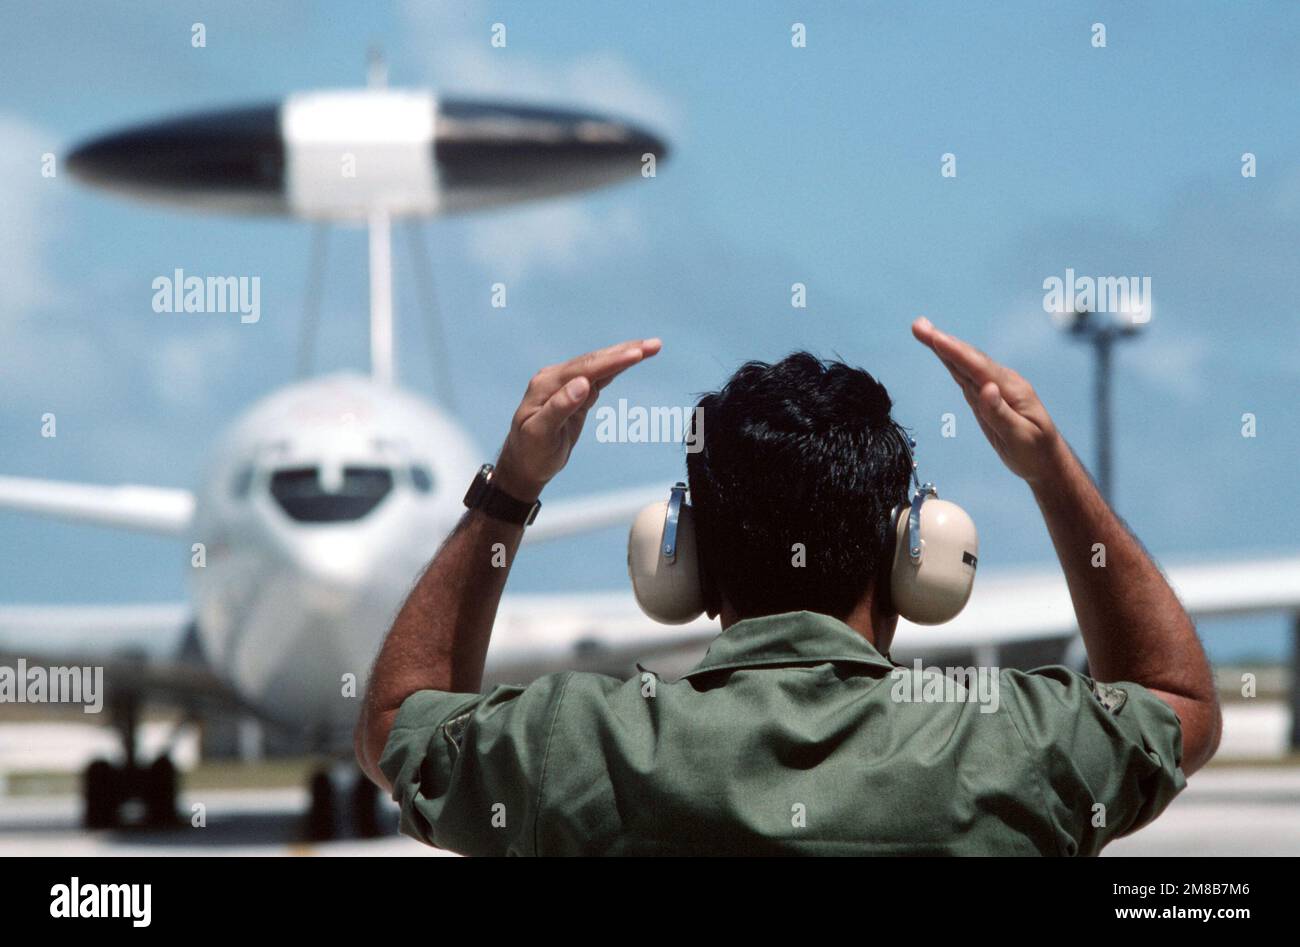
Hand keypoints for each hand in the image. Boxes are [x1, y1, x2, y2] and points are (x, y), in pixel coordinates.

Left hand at [493, 338, 662, 500]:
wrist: (524, 464)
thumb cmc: (530, 452)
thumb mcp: (540, 434)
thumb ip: (559, 408)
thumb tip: (582, 384)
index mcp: (547, 384)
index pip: (585, 368)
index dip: (612, 360)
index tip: (636, 353)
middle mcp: (556, 378)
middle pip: (595, 360)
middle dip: (625, 351)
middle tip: (654, 345)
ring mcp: (566, 384)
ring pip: (599, 365)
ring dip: (624, 355)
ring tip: (650, 347)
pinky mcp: (576, 394)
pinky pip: (599, 376)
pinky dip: (617, 367)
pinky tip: (631, 358)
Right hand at [911, 317, 1065, 484]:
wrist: (1046, 461)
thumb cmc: (1036, 451)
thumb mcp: (1021, 436)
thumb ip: (1001, 413)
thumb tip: (986, 388)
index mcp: (1011, 389)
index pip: (978, 367)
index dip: (955, 351)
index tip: (934, 337)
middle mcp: (1001, 383)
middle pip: (968, 358)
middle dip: (943, 341)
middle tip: (917, 325)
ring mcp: (994, 389)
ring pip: (965, 364)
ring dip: (944, 347)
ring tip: (924, 332)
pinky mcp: (986, 398)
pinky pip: (965, 376)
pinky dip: (951, 362)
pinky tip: (942, 352)